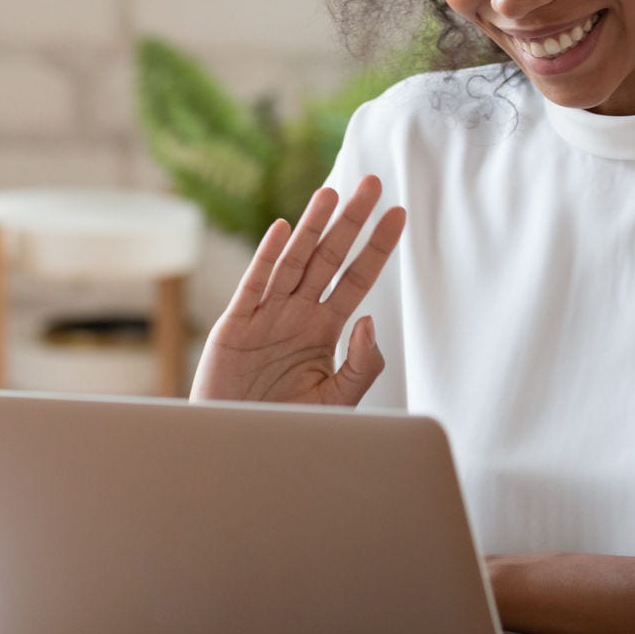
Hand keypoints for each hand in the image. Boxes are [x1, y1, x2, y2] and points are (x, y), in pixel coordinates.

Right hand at [189, 175, 406, 404]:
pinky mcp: (236, 325)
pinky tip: (283, 230)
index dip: (376, 247)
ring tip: (331, 194)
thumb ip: (361, 364)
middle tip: (372, 184)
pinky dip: (268, 258)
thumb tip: (370, 320)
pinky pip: (255, 285)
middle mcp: (298, 313)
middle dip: (350, 222)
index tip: (398, 215)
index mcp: (325, 328)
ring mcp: (267, 315)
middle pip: (329, 258)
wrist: (241, 449)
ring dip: (312, 227)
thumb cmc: (289, 424)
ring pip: (294, 261)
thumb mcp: (338, 399)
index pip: (357, 278)